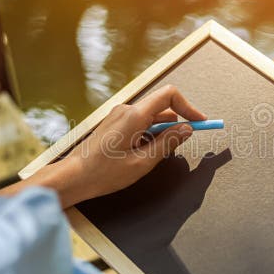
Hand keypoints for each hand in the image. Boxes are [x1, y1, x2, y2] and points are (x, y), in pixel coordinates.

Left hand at [63, 85, 205, 203]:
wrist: (73, 177)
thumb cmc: (103, 173)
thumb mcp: (142, 163)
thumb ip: (167, 143)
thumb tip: (186, 130)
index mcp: (134, 116)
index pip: (169, 95)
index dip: (189, 107)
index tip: (199, 122)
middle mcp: (126, 110)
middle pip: (162, 108)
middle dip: (175, 126)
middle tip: (180, 146)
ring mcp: (118, 116)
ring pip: (151, 117)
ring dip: (160, 133)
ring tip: (153, 157)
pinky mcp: (114, 124)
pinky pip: (139, 123)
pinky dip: (148, 135)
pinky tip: (142, 155)